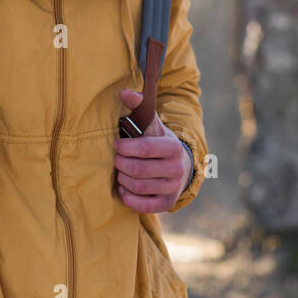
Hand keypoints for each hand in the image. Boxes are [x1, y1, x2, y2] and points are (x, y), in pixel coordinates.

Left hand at [113, 88, 190, 212]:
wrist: (180, 164)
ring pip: (139, 187)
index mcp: (173, 147)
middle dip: (121, 164)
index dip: (126, 147)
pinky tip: (124, 189)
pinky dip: (129, 198)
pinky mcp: (168, 203)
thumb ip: (138, 106)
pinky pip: (144, 206)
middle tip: (116, 160)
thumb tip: (124, 91)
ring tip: (120, 172)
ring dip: (123, 180)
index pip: (145, 148)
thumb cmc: (159, 142)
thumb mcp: (151, 123)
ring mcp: (173, 187)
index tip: (117, 144)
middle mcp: (177, 168)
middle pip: (138, 169)